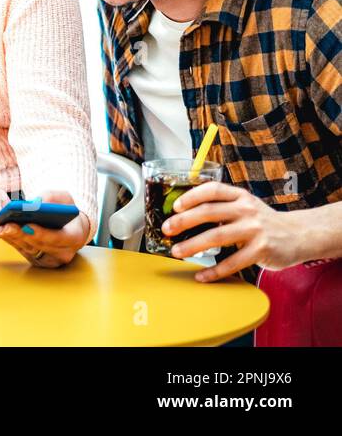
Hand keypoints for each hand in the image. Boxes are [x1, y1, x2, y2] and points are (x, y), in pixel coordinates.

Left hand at [0, 190, 91, 267]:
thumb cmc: (66, 211)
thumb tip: (37, 201)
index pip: (59, 238)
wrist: (70, 227)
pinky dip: (12, 241)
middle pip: (40, 246)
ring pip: (29, 250)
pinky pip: (23, 252)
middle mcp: (64, 253)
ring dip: (14, 239)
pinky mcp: (39, 261)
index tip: (27, 225)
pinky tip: (2, 231)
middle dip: (22, 235)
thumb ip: (52, 197)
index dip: (42, 233)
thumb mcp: (64, 199)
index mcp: (74, 237)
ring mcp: (51, 260)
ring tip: (1, 227)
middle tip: (7, 226)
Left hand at [167, 181, 302, 281]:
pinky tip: (202, 276)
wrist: (300, 235)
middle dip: (183, 221)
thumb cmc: (264, 221)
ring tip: (176, 252)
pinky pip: (233, 262)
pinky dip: (214, 271)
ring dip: (192, 245)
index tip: (175, 206)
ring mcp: (255, 230)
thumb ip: (222, 206)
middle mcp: (247, 210)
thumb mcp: (246, 205)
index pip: (212, 190)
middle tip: (166, 230)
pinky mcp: (262, 250)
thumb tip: (184, 213)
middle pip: (209, 212)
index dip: (191, 196)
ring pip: (217, 237)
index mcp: (240, 196)